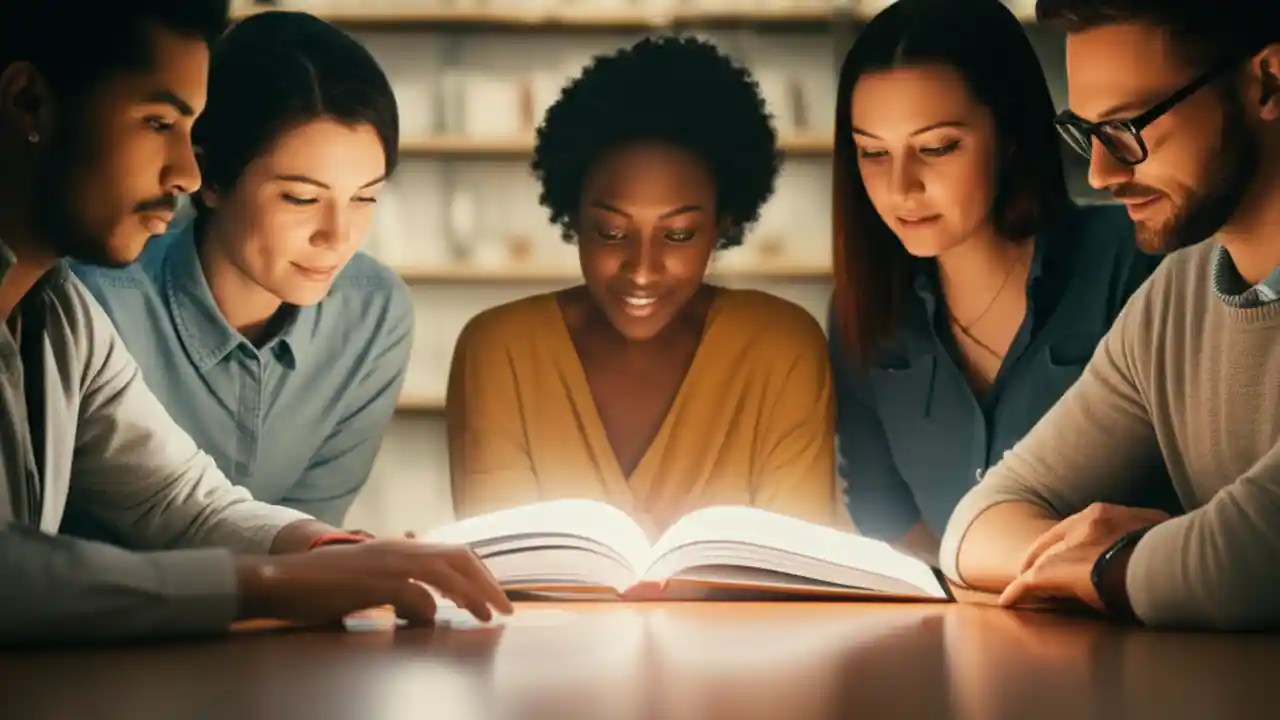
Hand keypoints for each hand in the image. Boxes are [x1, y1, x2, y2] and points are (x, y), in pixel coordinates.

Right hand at [236, 539, 513, 625]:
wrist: (279, 580)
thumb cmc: (320, 584)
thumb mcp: (368, 580)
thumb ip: (397, 588)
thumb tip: (424, 609)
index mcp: (399, 547)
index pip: (452, 552)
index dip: (478, 573)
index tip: (494, 595)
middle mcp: (397, 548)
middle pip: (459, 558)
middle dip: (486, 583)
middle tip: (504, 609)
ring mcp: (386, 562)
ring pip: (445, 573)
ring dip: (469, 596)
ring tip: (484, 617)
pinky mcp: (373, 582)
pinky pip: (414, 596)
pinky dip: (426, 612)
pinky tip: (425, 625)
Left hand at [999, 503, 1168, 610]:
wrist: (1160, 565)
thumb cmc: (1171, 551)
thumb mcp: (1163, 531)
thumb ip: (1150, 531)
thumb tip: (1159, 535)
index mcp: (1104, 514)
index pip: (1075, 526)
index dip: (1065, 540)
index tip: (1065, 550)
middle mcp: (1081, 525)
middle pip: (1054, 542)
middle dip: (1044, 555)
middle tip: (1034, 568)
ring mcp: (1067, 547)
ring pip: (1041, 562)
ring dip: (1032, 575)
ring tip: (1022, 588)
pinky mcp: (1055, 571)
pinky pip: (1029, 584)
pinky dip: (1018, 593)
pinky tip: (1008, 602)